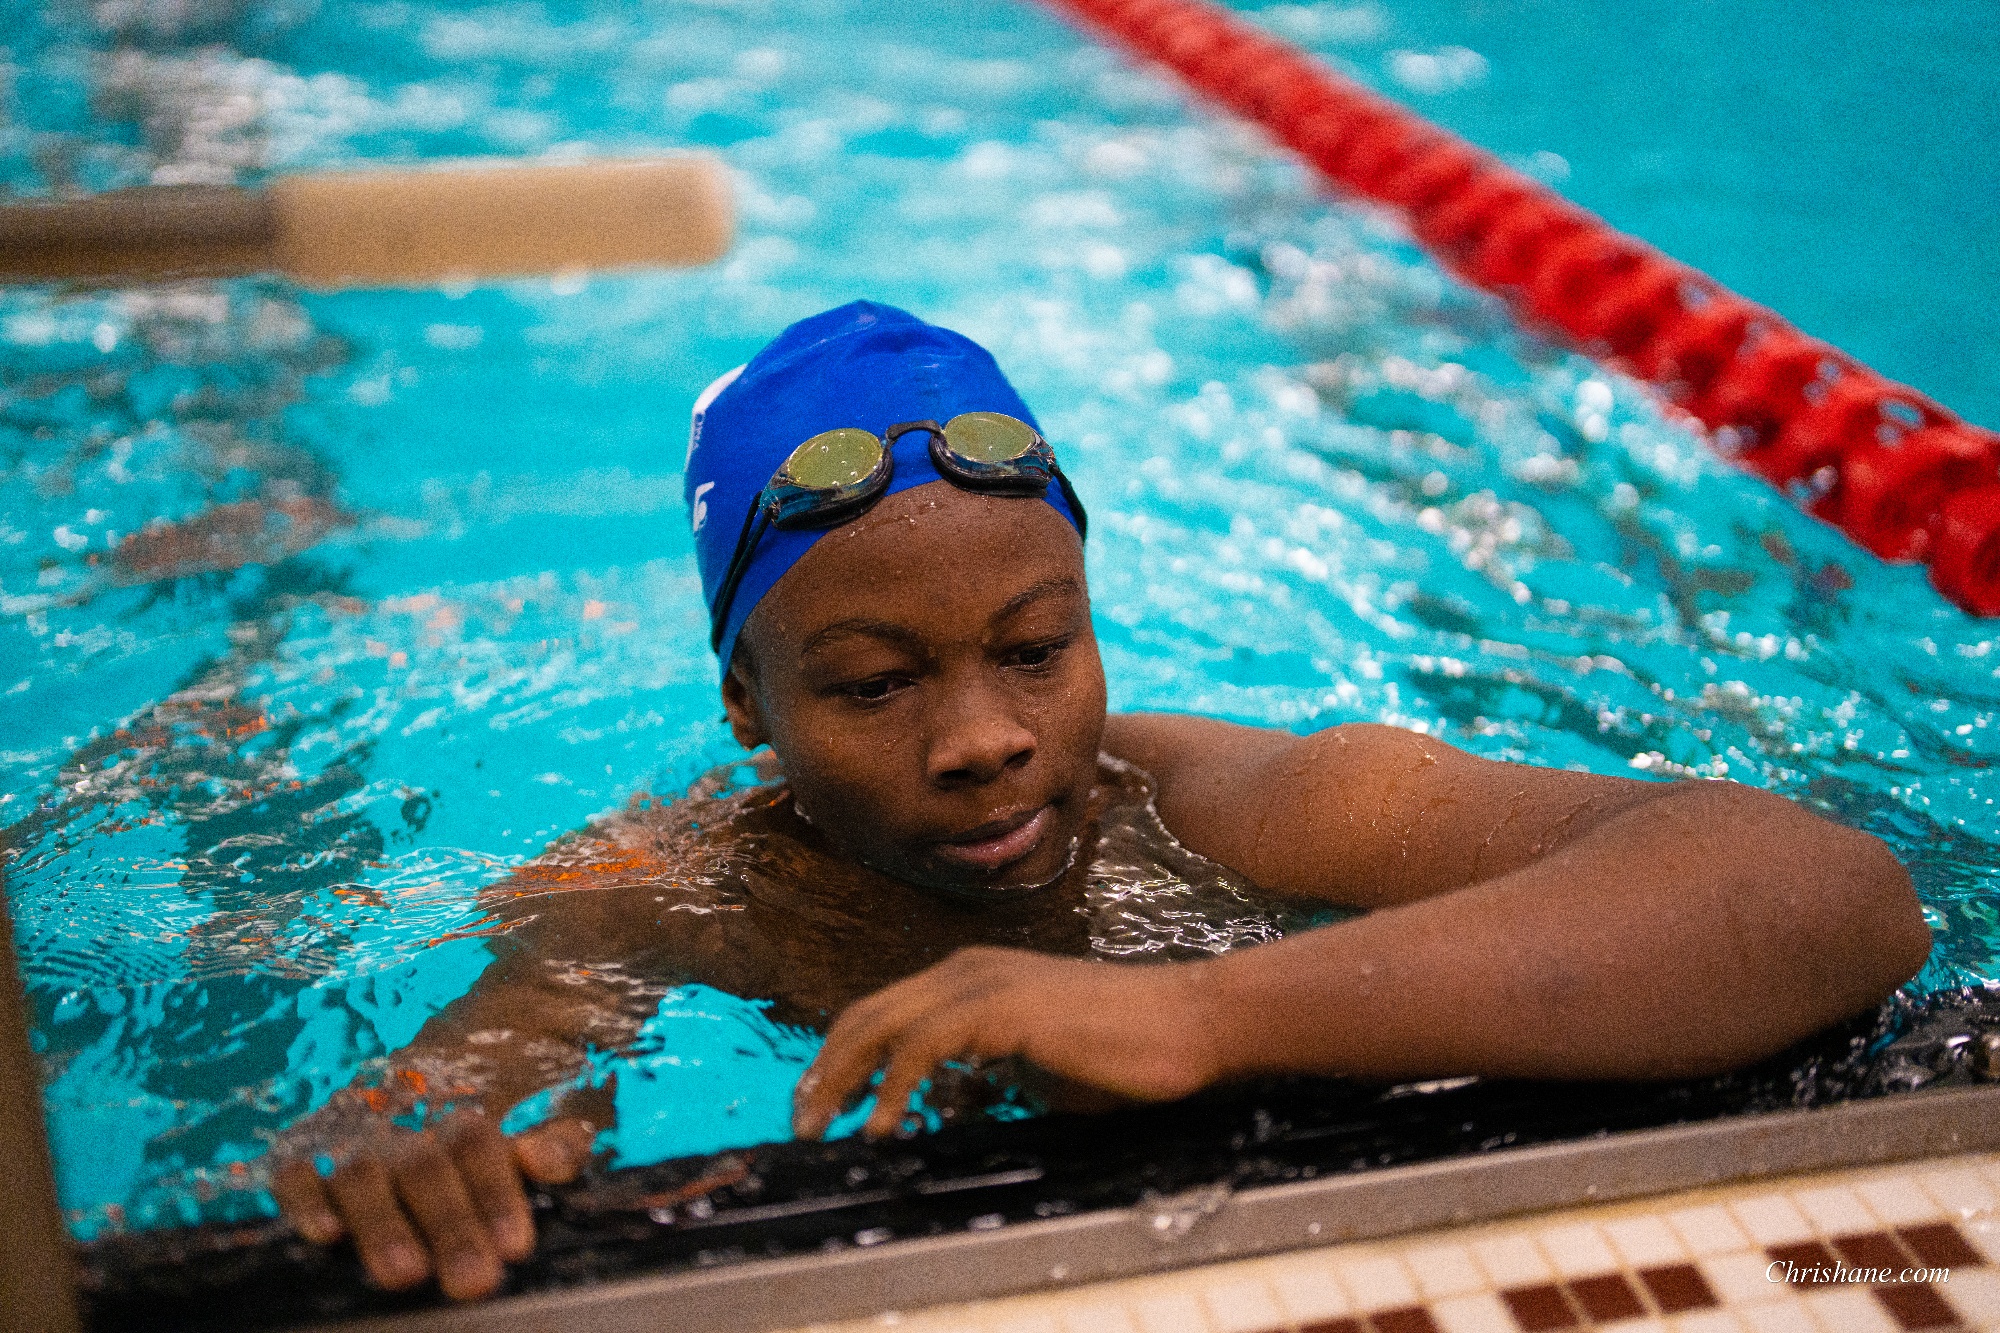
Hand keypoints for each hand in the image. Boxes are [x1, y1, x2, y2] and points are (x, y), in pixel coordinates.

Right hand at [272, 1113, 593, 1300]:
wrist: (419, 1090)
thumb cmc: (478, 1152)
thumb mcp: (527, 1140)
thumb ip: (555, 1146)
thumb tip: (554, 1161)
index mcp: (461, 1126)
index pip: (479, 1146)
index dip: (497, 1193)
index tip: (515, 1246)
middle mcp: (405, 1133)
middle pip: (424, 1168)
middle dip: (450, 1226)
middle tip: (473, 1281)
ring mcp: (352, 1147)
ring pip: (362, 1174)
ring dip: (383, 1224)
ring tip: (406, 1275)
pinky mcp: (303, 1162)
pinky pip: (295, 1173)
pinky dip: (305, 1199)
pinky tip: (326, 1235)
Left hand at [791, 947, 1222, 1140]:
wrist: (1187, 1022)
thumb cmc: (1124, 1049)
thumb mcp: (1036, 1065)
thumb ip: (988, 1073)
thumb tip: (946, 1107)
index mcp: (972, 977)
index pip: (883, 1012)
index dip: (842, 1058)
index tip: (822, 1105)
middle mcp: (967, 970)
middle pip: (866, 1014)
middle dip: (824, 1070)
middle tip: (802, 1121)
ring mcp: (984, 984)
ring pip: (882, 1023)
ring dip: (843, 1080)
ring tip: (825, 1128)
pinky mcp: (1004, 1008)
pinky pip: (924, 1043)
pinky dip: (894, 1085)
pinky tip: (887, 1125)